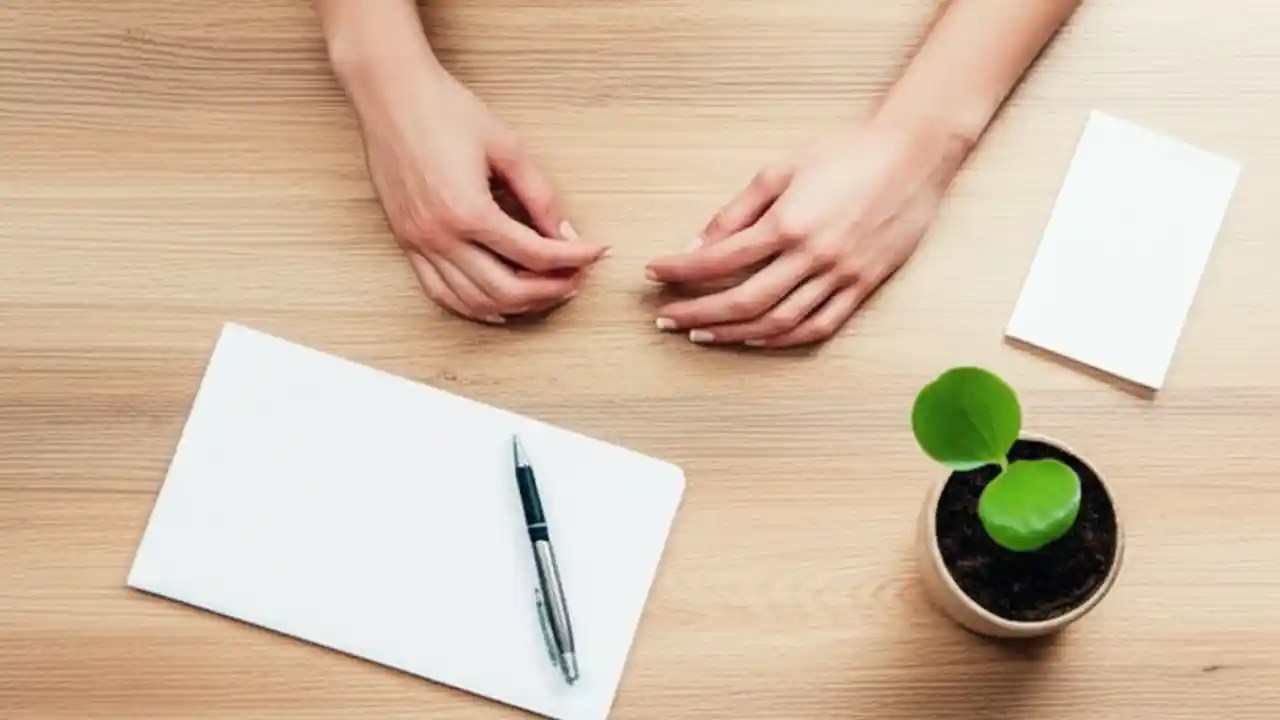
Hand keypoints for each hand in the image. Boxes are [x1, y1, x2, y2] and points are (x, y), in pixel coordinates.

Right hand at [348, 60, 608, 323]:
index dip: (574, 257)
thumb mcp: (507, 147)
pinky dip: (474, 307)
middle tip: (578, 278)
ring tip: (547, 291)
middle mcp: (440, 236)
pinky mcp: (406, 242)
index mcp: (468, 211)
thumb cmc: (446, 110)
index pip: (535, 254)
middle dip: (551, 290)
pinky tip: (500, 306)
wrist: (390, 94)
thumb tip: (565, 233)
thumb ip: (540, 195)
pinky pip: (440, 294)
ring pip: (474, 301)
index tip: (597, 251)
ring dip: (517, 305)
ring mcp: (419, 244)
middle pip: (508, 289)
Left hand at [646, 120, 967, 346]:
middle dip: (696, 312)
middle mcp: (812, 257)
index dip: (681, 269)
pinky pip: (816, 327)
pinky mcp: (862, 288)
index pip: (719, 259)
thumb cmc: (846, 153)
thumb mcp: (782, 168)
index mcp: (787, 223)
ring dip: (733, 334)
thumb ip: (738, 209)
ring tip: (701, 334)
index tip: (655, 273)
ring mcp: (839, 277)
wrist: (913, 157)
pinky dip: (780, 339)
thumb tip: (699, 244)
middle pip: (742, 301)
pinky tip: (754, 339)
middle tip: (666, 318)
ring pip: (777, 322)